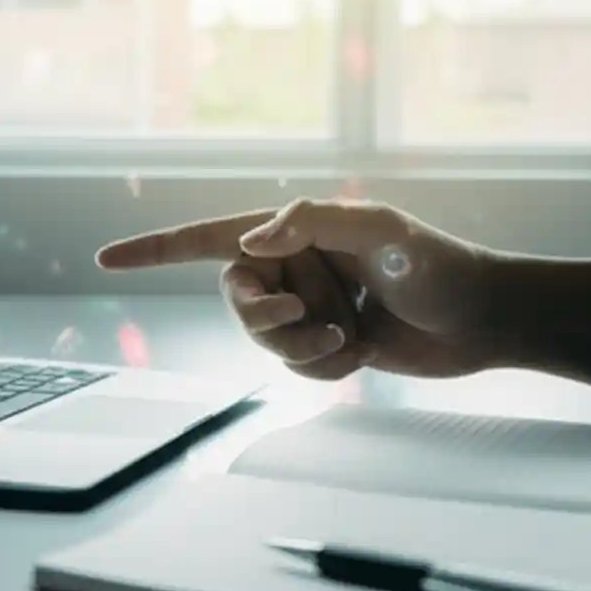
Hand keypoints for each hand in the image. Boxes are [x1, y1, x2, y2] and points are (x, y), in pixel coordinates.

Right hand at [95, 199, 499, 379]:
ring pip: (261, 340)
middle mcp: (291, 266)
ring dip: (301, 346)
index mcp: (292, 231)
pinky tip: (361, 352)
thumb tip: (251, 243)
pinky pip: (292, 367)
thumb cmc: (439, 266)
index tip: (106, 258)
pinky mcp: (322, 343)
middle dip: (268, 318)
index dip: (155, 249)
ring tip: (350, 336)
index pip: (209, 238)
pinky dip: (321, 367)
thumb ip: (311, 222)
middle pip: (234, 301)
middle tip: (312, 316)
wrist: (484, 321)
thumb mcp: (381, 231)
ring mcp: (305, 307)